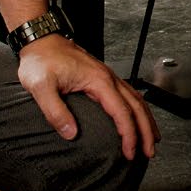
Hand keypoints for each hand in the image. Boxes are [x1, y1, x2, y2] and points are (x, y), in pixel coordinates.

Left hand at [16, 35, 158, 160]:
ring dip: (145, 119)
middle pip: (136, 105)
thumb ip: (55, 111)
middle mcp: (106, 76)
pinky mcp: (100, 76)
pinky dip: (137, 108)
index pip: (121, 111)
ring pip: (135, 98)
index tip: (130, 152)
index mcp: (97, 80)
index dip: (129, 134)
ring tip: (151, 138)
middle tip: (149, 151)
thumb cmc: (41, 58)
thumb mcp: (41, 86)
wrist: (39, 38)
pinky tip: (136, 115)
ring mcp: (105, 75)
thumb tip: (71, 133)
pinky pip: (127, 93)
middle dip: (146, 130)